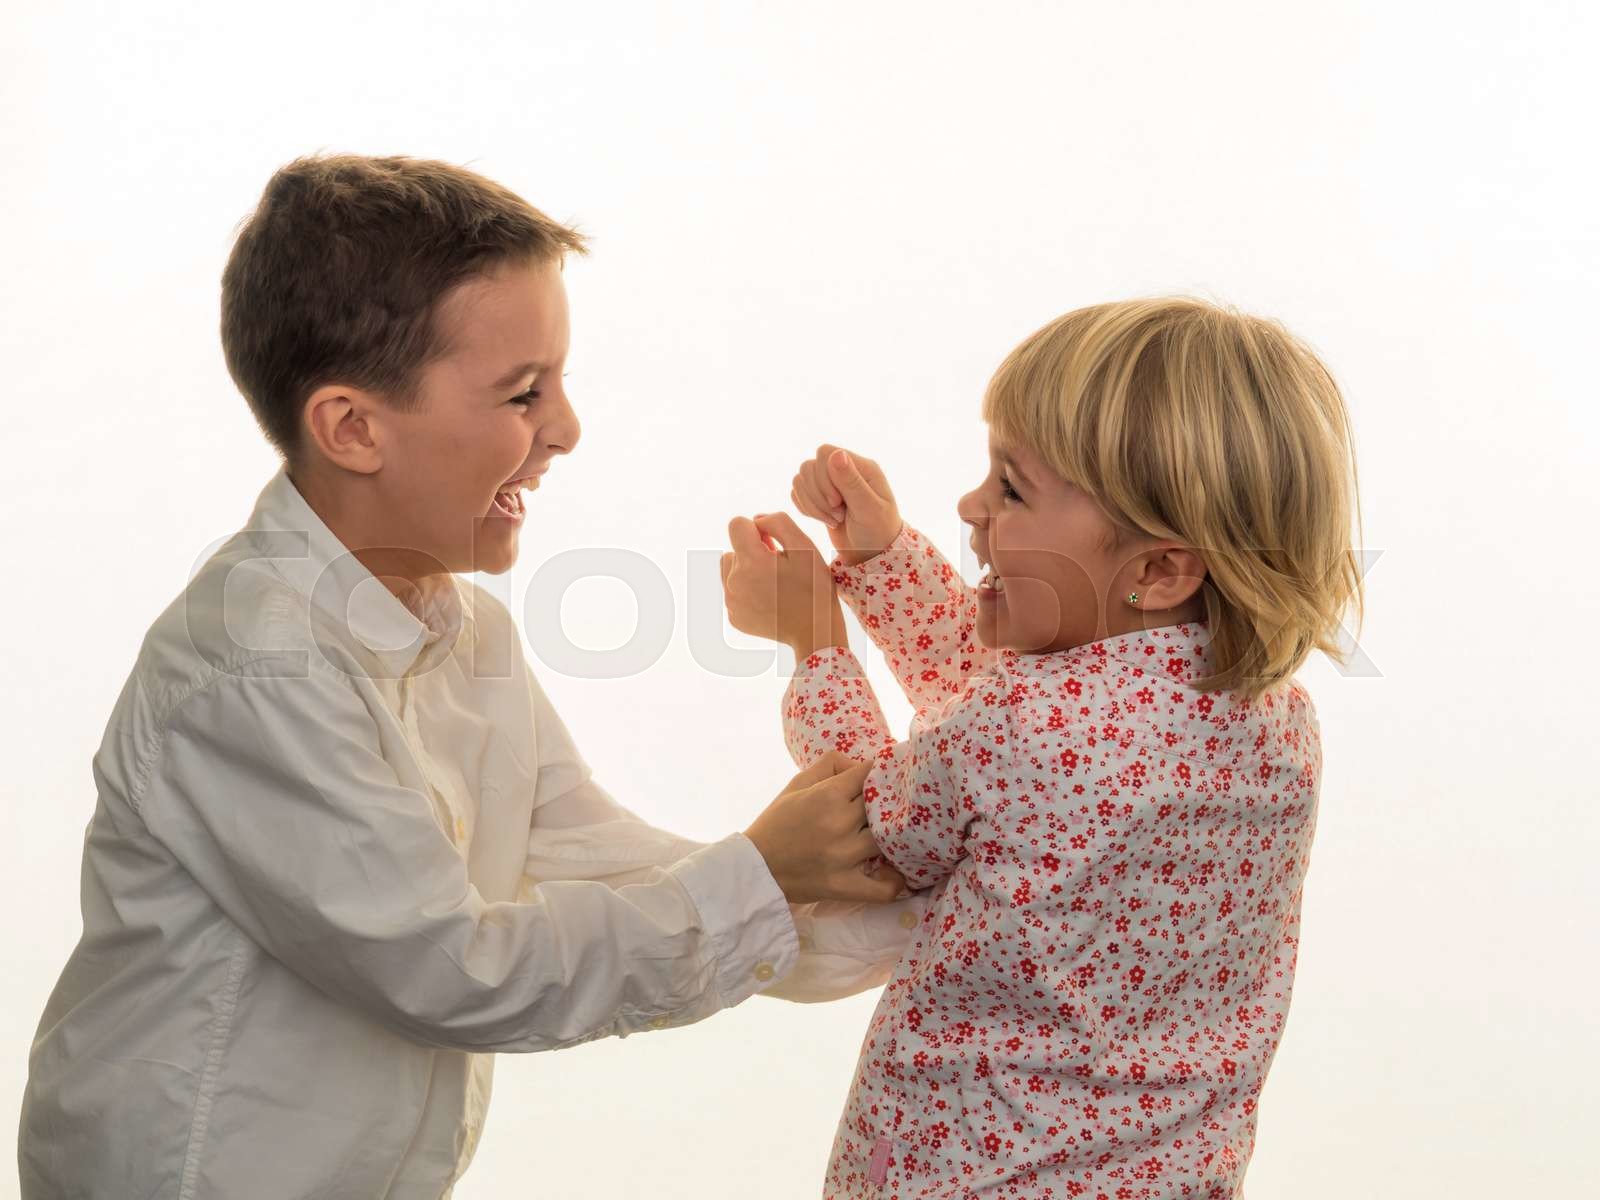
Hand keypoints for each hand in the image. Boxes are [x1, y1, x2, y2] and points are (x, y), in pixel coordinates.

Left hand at [721, 511, 847, 655]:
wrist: (814, 631)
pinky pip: (734, 593)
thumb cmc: (814, 587)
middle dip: (752, 553)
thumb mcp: (805, 546)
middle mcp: (734, 581)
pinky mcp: (734, 617)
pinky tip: (770, 600)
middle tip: (779, 568)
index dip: (755, 530)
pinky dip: (748, 592)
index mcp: (751, 561)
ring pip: (730, 571)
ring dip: (747, 571)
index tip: (772, 545)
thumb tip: (756, 520)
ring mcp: (732, 602)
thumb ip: (778, 522)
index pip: (736, 524)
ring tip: (773, 584)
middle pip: (732, 549)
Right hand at [745, 751, 907, 903]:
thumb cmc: (777, 822)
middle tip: (888, 807)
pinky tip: (893, 872)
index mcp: (828, 795)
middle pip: (884, 806)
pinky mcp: (845, 886)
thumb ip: (830, 764)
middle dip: (887, 803)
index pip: (871, 774)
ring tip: (890, 836)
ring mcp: (845, 857)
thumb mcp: (797, 783)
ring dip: (892, 838)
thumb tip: (862, 764)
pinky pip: (884, 888)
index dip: (879, 774)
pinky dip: (894, 882)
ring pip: (889, 841)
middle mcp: (840, 823)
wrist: (755, 867)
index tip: (881, 779)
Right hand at [790, 445, 903, 566]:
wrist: (872, 554)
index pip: (824, 453)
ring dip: (812, 504)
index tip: (838, 502)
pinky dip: (806, 509)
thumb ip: (852, 481)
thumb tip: (836, 454)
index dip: (824, 477)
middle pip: (809, 467)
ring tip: (834, 519)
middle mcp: (844, 470)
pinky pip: (797, 493)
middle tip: (839, 514)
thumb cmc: (878, 532)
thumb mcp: (868, 508)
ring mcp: (830, 483)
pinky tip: (825, 520)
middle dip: (818, 496)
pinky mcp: (819, 497)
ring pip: (800, 480)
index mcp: (860, 466)